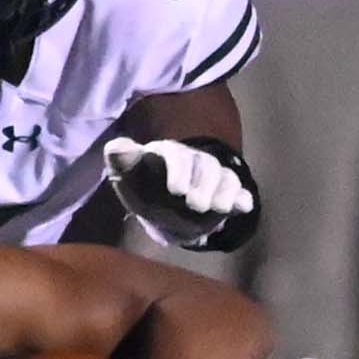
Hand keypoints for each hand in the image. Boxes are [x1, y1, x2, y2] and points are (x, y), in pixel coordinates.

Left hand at [103, 136, 255, 250]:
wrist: (163, 211)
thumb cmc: (143, 190)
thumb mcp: (126, 176)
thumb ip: (121, 161)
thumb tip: (115, 148)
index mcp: (170, 154)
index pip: (177, 155)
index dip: (179, 170)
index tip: (176, 190)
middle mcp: (195, 162)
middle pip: (206, 165)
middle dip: (204, 184)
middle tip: (196, 204)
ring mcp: (213, 178)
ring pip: (225, 177)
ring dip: (223, 191)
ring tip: (218, 207)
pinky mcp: (226, 194)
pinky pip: (238, 192)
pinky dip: (242, 198)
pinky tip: (243, 206)